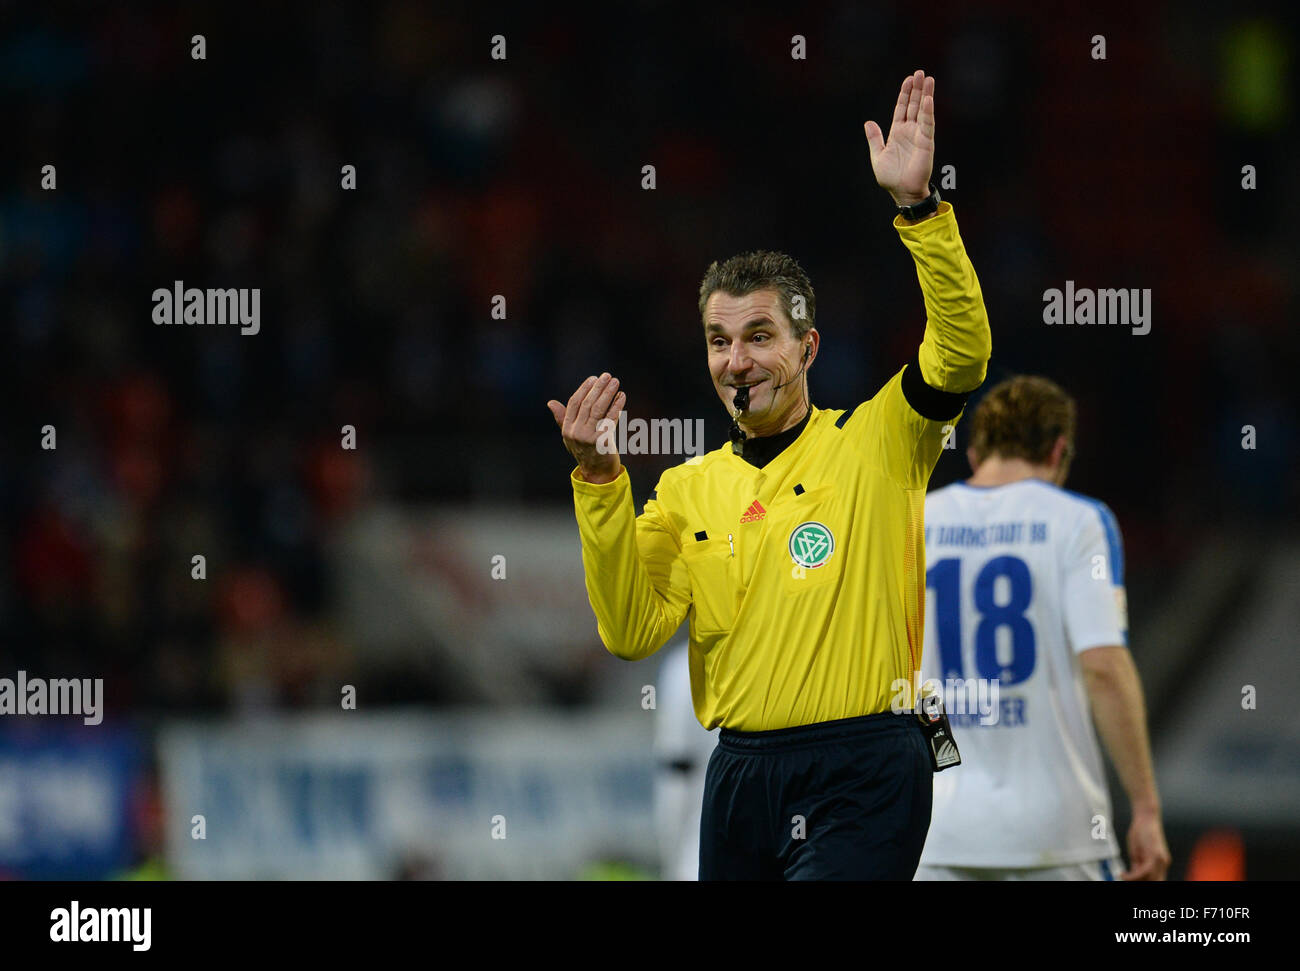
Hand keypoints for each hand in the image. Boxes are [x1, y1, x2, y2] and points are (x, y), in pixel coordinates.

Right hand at [547, 373, 624, 483]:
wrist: (597, 473)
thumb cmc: (585, 451)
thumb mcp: (570, 436)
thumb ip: (563, 418)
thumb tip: (551, 403)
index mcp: (567, 429)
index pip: (574, 403)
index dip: (584, 389)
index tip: (593, 378)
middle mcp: (576, 432)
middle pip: (587, 404)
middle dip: (598, 388)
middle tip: (608, 376)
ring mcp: (589, 437)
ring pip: (599, 409)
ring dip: (608, 393)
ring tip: (616, 382)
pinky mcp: (602, 441)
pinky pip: (611, 419)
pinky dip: (617, 406)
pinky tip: (622, 397)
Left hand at [864, 70, 935, 206]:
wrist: (902, 192)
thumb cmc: (891, 177)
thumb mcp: (878, 155)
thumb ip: (874, 138)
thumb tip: (868, 122)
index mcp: (897, 132)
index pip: (902, 108)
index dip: (905, 94)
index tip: (908, 79)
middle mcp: (910, 131)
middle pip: (914, 105)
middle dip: (917, 89)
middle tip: (920, 72)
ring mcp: (919, 135)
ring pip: (923, 110)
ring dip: (926, 95)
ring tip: (928, 79)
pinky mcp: (926, 142)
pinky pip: (928, 124)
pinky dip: (928, 112)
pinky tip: (928, 99)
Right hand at [1121, 808, 1171, 879]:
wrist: (1146, 817)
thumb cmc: (1141, 831)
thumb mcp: (1138, 852)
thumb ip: (1138, 865)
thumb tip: (1134, 876)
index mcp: (1160, 863)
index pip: (1153, 879)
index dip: (1141, 881)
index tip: (1128, 880)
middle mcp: (1163, 863)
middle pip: (1153, 881)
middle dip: (1138, 882)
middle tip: (1125, 879)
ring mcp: (1161, 860)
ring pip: (1150, 879)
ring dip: (1134, 880)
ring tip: (1122, 877)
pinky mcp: (1155, 856)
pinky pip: (1145, 872)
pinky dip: (1133, 875)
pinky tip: (1124, 874)